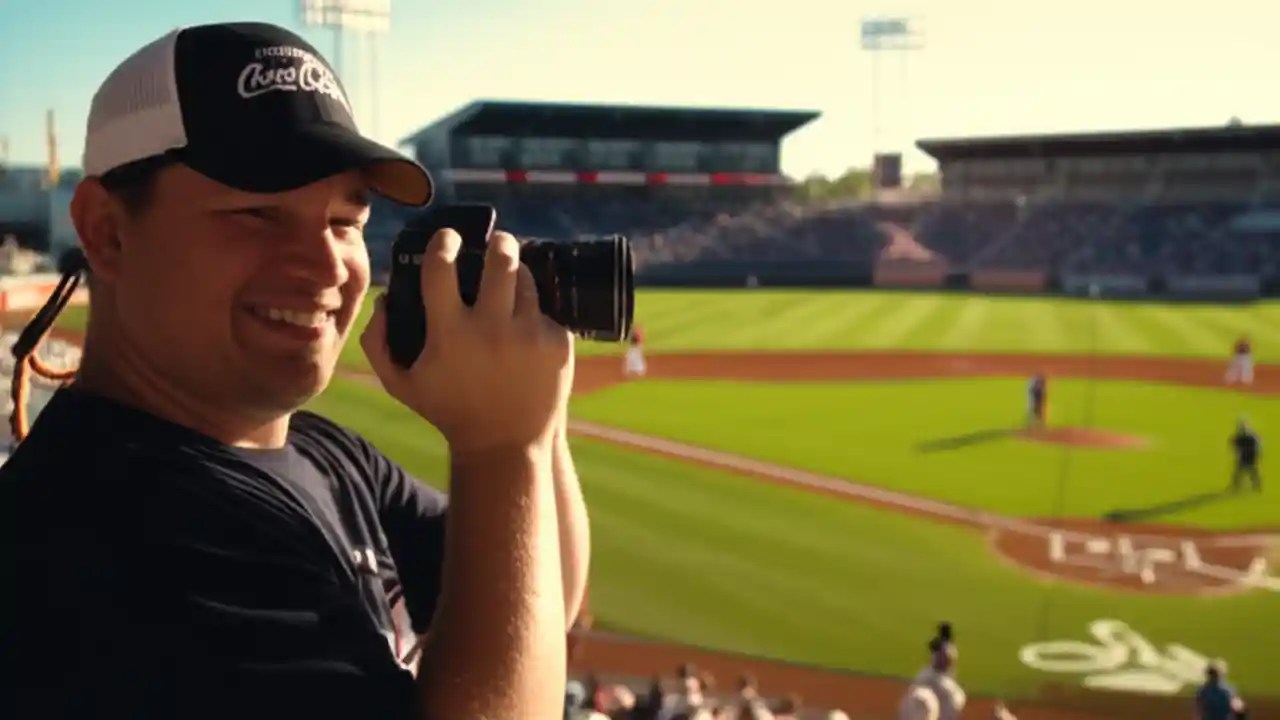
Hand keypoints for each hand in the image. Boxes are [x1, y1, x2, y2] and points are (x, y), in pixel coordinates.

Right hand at [362, 229, 573, 455]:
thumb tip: (384, 300)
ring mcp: (530, 334)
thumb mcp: (403, 385)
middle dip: (499, 241)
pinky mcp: (558, 343)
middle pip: (501, 258)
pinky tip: (525, 331)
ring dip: (518, 274)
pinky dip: (534, 315)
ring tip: (510, 280)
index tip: (447, 237)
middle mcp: (493, 329)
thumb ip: (378, 344)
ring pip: (527, 281)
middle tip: (496, 241)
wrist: (507, 444)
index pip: (442, 267)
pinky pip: (546, 313)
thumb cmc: (450, 411)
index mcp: (451, 333)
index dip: (443, 243)